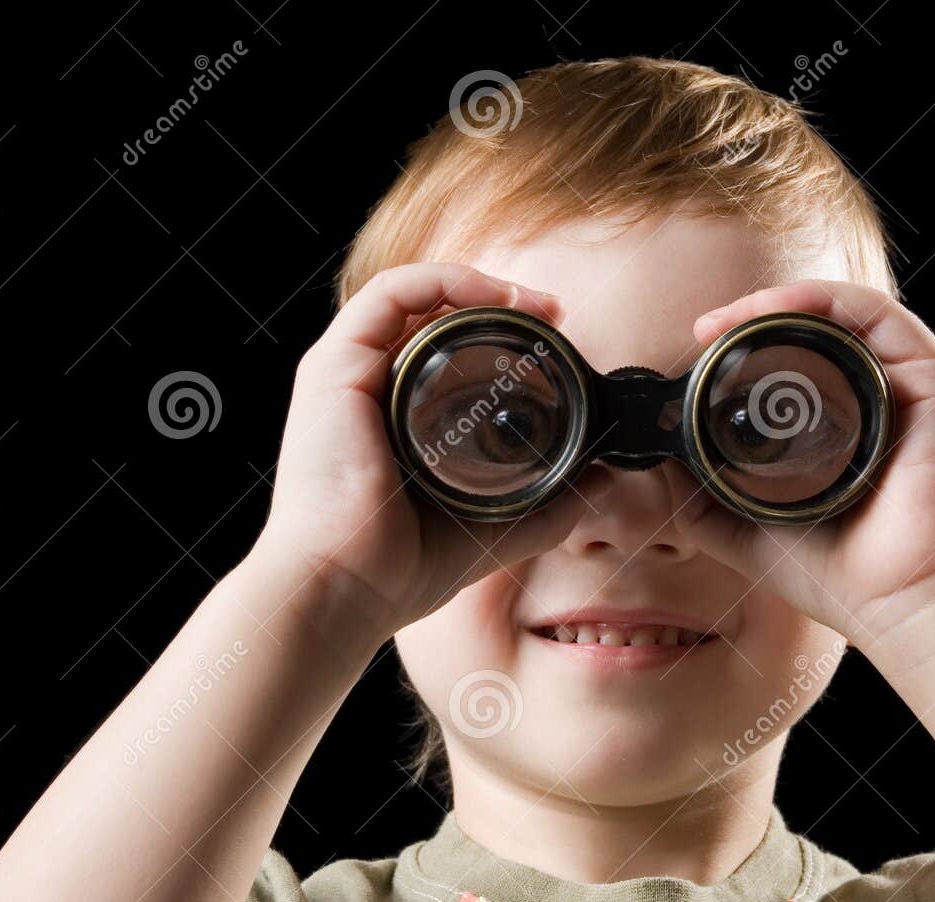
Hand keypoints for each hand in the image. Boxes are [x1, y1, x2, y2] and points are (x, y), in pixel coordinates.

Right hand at [251, 262, 608, 636]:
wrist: (344, 588)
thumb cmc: (398, 570)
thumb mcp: (490, 530)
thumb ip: (545, 508)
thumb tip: (600, 481)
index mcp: (391, 422)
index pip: (441, 354)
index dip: (496, 334)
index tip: (551, 338)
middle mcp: (366, 389)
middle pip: (431, 320)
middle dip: (496, 304)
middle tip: (553, 316)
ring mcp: (347, 374)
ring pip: (413, 297)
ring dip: (479, 285)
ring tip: (534, 303)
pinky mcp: (334, 367)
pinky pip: (390, 293)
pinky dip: (445, 280)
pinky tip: (492, 294)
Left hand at [676, 280, 934, 651]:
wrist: (908, 605)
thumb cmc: (846, 579)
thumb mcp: (751, 534)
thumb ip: (705, 502)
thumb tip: (661, 462)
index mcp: (853, 428)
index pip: (802, 361)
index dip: (749, 343)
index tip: (699, 348)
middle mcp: (885, 399)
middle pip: (821, 331)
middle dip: (758, 317)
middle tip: (706, 330)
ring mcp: (913, 388)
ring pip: (844, 314)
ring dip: (782, 302)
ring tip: (729, 320)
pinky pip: (877, 316)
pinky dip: (824, 302)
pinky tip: (777, 310)